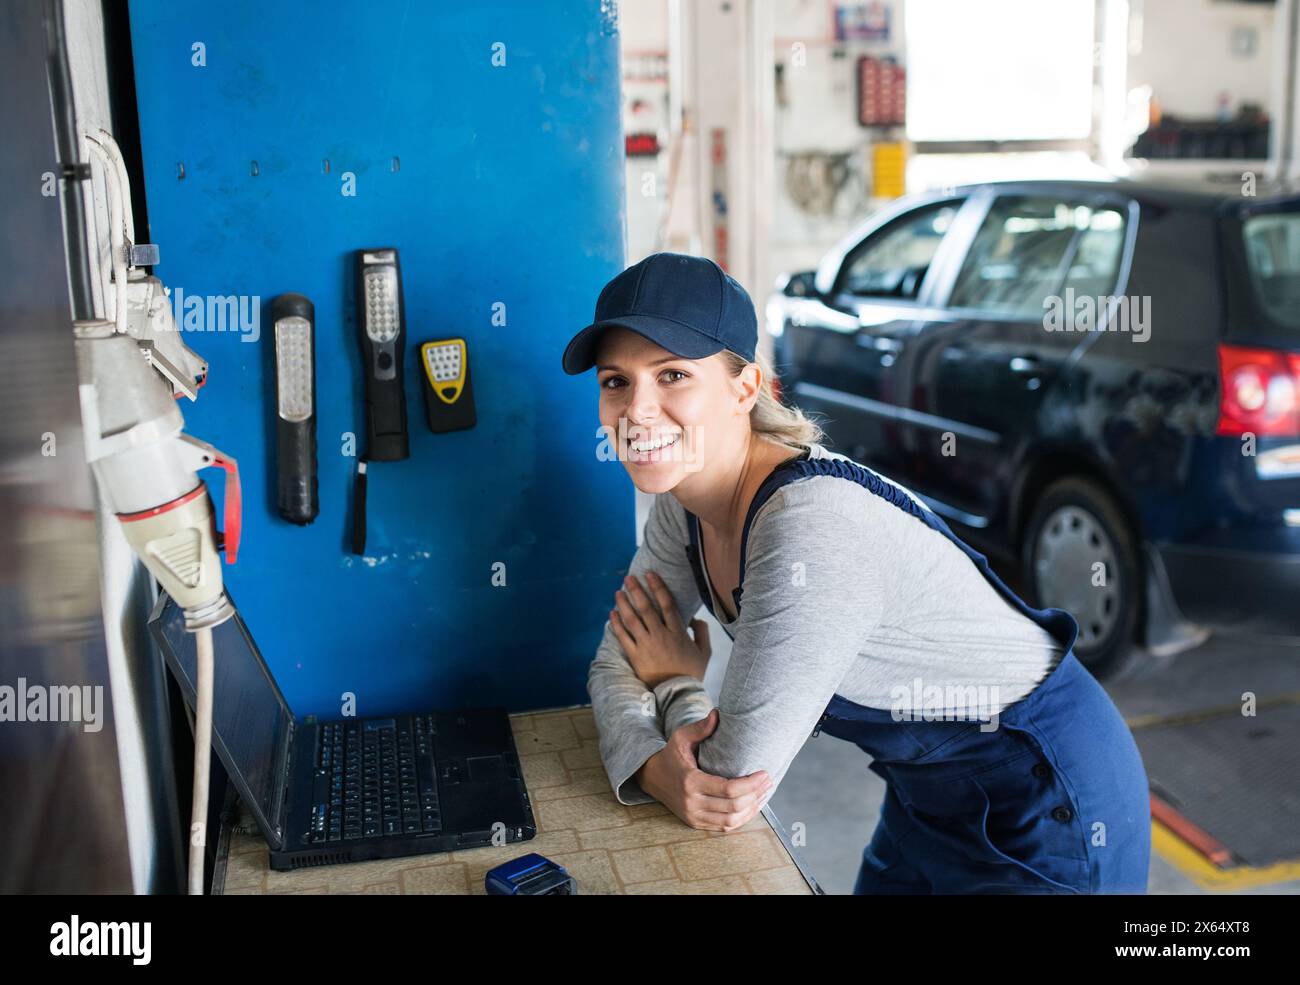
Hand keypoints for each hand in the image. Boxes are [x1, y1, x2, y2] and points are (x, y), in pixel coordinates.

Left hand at [610, 571, 710, 688]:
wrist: (678, 694)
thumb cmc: (692, 673)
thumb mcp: (705, 652)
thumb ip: (701, 632)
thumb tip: (695, 618)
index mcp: (677, 632)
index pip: (666, 603)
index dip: (658, 586)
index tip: (650, 574)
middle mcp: (660, 635)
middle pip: (646, 608)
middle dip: (636, 590)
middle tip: (629, 578)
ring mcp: (646, 645)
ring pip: (632, 620)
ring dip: (624, 604)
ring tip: (618, 592)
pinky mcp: (635, 656)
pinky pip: (623, 637)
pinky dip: (616, 624)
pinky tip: (612, 613)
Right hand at [636, 710, 771, 831]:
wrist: (653, 777)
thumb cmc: (672, 755)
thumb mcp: (681, 737)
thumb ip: (700, 727)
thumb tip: (718, 713)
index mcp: (690, 781)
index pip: (728, 789)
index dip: (751, 784)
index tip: (764, 774)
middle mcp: (691, 802)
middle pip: (733, 806)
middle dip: (755, 795)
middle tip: (768, 782)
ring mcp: (693, 816)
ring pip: (730, 821)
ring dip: (751, 810)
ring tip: (763, 795)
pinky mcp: (695, 823)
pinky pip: (723, 827)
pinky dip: (741, 819)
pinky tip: (751, 807)